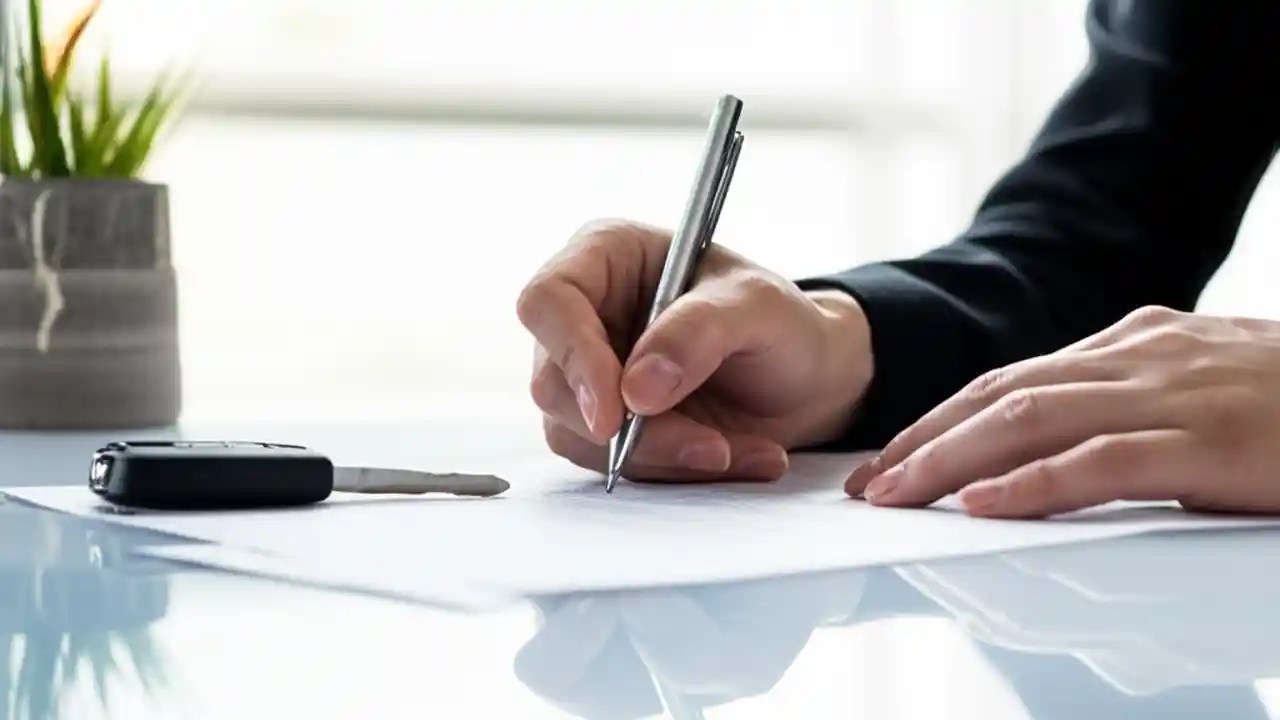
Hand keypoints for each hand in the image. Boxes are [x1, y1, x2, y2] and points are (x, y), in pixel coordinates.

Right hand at [517, 220, 872, 480]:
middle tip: (704, 444)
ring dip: (658, 455)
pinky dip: (672, 470)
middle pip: (553, 381)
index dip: (571, 356)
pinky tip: (732, 455)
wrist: (807, 379)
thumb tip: (635, 389)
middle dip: (625, 429)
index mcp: (606, 256)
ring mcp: (590, 374)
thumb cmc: (780, 322)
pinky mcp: (607, 426)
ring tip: (733, 449)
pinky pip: (612, 464)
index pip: (549, 301)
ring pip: (579, 434)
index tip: (614, 413)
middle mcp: (586, 314)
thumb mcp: (757, 306)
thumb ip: (697, 333)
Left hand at [846, 305, 1279, 517]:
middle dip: (924, 440)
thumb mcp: (1199, 388)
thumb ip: (1127, 404)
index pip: (1011, 377)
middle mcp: (1139, 357)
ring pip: (1031, 418)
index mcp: (1134, 344)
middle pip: (1001, 393)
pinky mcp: (1206, 441)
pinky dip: (1032, 483)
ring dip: (951, 460)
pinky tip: (984, 505)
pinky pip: (1100, 461)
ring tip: (897, 496)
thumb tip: (1050, 446)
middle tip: (868, 485)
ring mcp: (1171, 393)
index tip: (893, 456)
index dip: (942, 418)